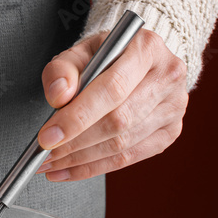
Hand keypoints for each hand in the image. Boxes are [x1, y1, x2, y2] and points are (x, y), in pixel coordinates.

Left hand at [36, 29, 188, 180]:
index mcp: (147, 48)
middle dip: (75, 143)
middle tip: (44, 154)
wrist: (134, 63)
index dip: (77, 117)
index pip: (112, 89)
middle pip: (118, 121)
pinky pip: (129, 158)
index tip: (48, 137)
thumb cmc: (105, 57)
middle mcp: (168, 77)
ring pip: (122, 144)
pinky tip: (68, 170)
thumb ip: (63, 70)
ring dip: (80, 159)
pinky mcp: (170, 132)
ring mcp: (173, 108)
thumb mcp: (79, 53)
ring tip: (50, 163)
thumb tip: (59, 96)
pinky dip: (93, 168)